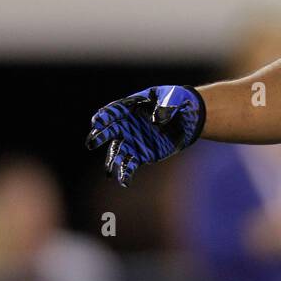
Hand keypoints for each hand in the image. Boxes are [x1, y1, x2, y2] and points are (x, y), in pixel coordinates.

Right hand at [86, 85, 204, 186]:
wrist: (188, 117)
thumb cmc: (177, 101)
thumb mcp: (174, 98)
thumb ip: (165, 107)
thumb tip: (156, 121)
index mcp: (131, 106)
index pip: (114, 110)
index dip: (105, 116)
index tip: (97, 121)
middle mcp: (127, 124)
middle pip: (110, 130)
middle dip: (100, 136)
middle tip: (91, 143)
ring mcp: (132, 140)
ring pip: (118, 151)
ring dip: (112, 160)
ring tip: (109, 170)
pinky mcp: (141, 154)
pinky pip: (130, 164)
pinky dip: (126, 173)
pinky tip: (124, 182)